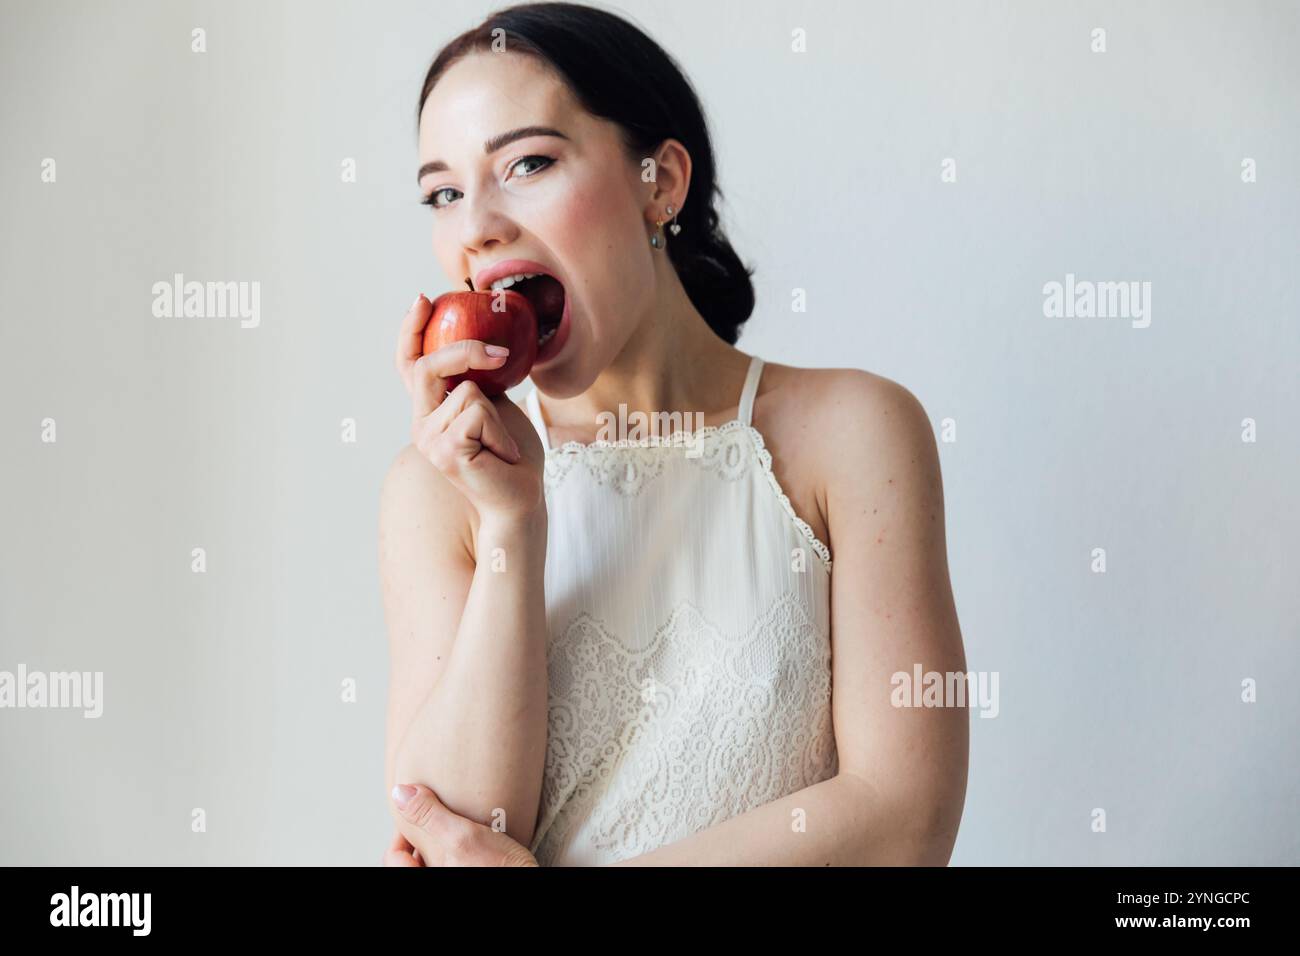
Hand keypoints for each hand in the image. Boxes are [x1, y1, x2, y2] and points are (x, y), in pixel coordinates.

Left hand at [388, 783, 538, 866]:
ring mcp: (455, 874)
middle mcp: (438, 876)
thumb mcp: (462, 837)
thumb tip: (401, 794)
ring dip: (442, 841)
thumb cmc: (500, 871)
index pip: (393, 857)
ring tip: (457, 825)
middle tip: (438, 816)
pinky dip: (459, 850)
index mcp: (427, 875)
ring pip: (435, 859)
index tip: (417, 813)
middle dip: (423, 835)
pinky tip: (475, 839)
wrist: (532, 883)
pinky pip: (455, 862)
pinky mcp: (472, 872)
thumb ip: (429, 816)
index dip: (400, 832)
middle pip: (414, 857)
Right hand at [396, 294, 544, 523]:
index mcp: (431, 411)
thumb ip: (478, 383)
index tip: (423, 300)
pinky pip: (479, 412)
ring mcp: (429, 439)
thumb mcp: (495, 408)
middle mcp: (422, 424)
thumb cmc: (511, 456)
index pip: (410, 365)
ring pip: (468, 391)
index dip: (412, 331)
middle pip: (429, 366)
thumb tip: (486, 345)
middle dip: (465, 351)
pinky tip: (500, 456)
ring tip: (500, 446)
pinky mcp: (445, 450)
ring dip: (498, 417)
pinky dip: (500, 431)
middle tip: (499, 354)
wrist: (521, 499)